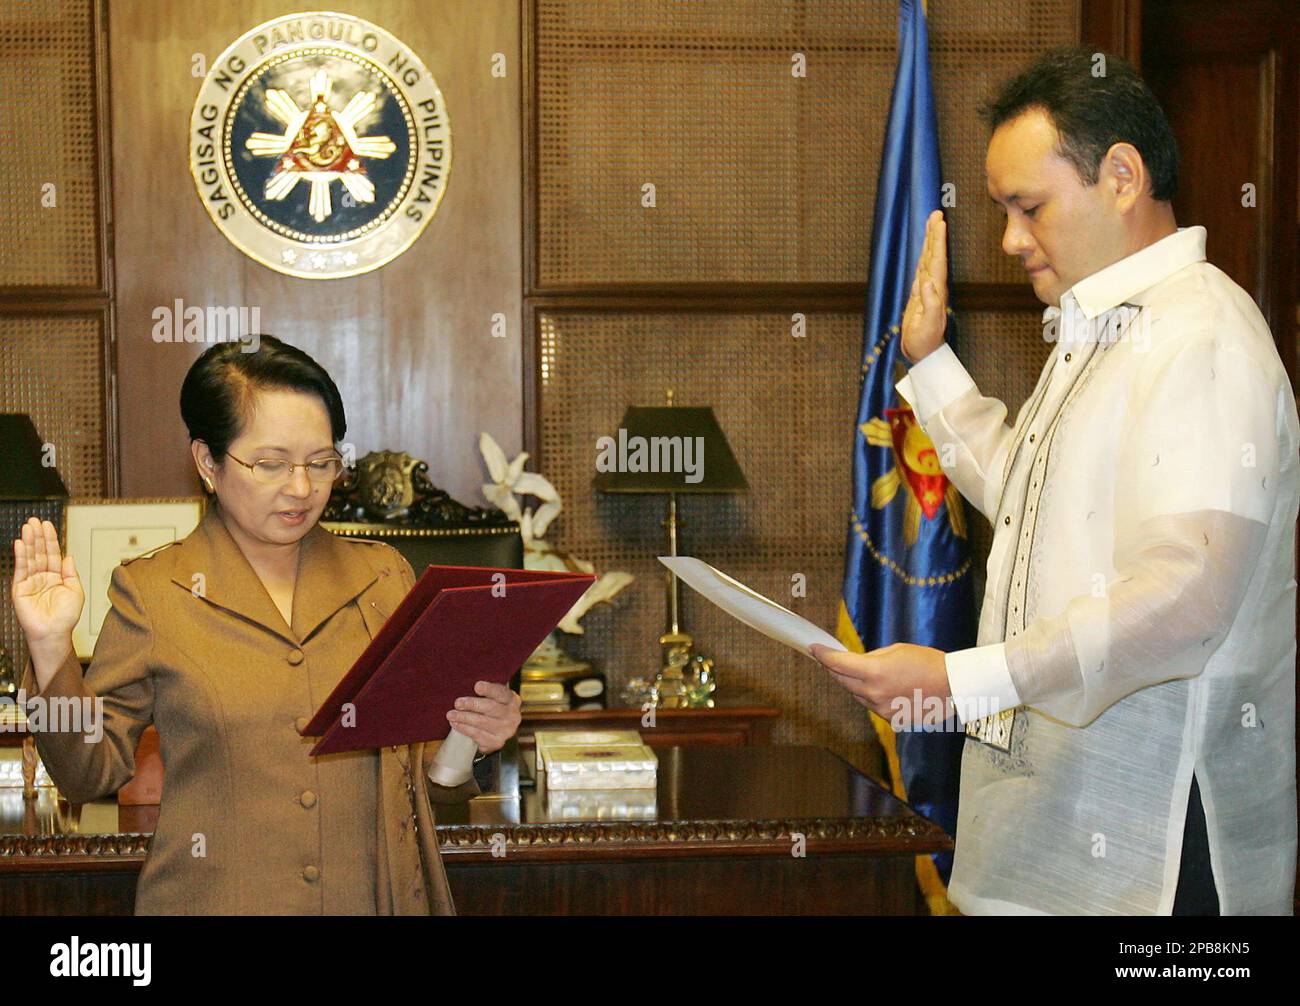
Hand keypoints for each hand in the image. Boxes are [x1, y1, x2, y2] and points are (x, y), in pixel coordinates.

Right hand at [11, 517, 83, 662]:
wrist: (54, 632)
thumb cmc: (66, 616)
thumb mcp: (76, 591)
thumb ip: (71, 572)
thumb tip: (68, 556)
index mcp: (57, 576)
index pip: (53, 553)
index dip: (51, 539)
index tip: (48, 525)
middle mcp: (43, 576)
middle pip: (40, 552)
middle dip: (38, 536)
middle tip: (35, 520)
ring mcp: (31, 581)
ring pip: (30, 557)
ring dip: (28, 542)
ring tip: (28, 527)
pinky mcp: (20, 588)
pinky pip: (20, 569)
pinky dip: (20, 556)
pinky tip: (20, 544)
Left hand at [446, 681, 521, 754]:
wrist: (496, 728)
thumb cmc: (490, 707)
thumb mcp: (491, 697)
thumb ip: (483, 692)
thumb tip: (462, 686)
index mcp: (512, 699)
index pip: (501, 692)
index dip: (489, 689)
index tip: (476, 686)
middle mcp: (513, 715)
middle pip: (491, 708)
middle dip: (472, 704)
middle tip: (457, 703)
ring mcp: (506, 730)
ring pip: (483, 723)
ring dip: (465, 718)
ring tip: (451, 715)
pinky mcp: (497, 742)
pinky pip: (479, 735)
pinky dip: (465, 729)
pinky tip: (456, 724)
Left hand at [809, 642, 949, 727]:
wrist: (953, 685)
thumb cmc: (927, 662)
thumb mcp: (895, 650)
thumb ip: (871, 658)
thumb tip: (856, 663)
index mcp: (874, 672)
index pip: (838, 664)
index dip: (823, 655)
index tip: (814, 649)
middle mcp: (874, 693)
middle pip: (843, 681)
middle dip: (835, 669)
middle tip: (830, 659)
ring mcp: (882, 709)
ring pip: (857, 695)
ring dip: (855, 683)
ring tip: (865, 672)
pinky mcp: (891, 719)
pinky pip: (873, 705)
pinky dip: (872, 696)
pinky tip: (885, 687)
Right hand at [900, 209, 948, 363]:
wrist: (921, 352)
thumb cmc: (924, 341)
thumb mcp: (928, 324)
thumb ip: (930, 302)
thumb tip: (927, 281)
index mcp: (936, 291)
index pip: (937, 260)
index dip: (938, 241)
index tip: (939, 223)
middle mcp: (933, 286)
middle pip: (933, 254)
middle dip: (935, 234)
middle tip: (936, 213)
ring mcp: (926, 289)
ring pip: (927, 258)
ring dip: (930, 240)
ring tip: (931, 222)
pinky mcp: (919, 293)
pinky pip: (921, 268)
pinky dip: (923, 255)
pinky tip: (924, 247)